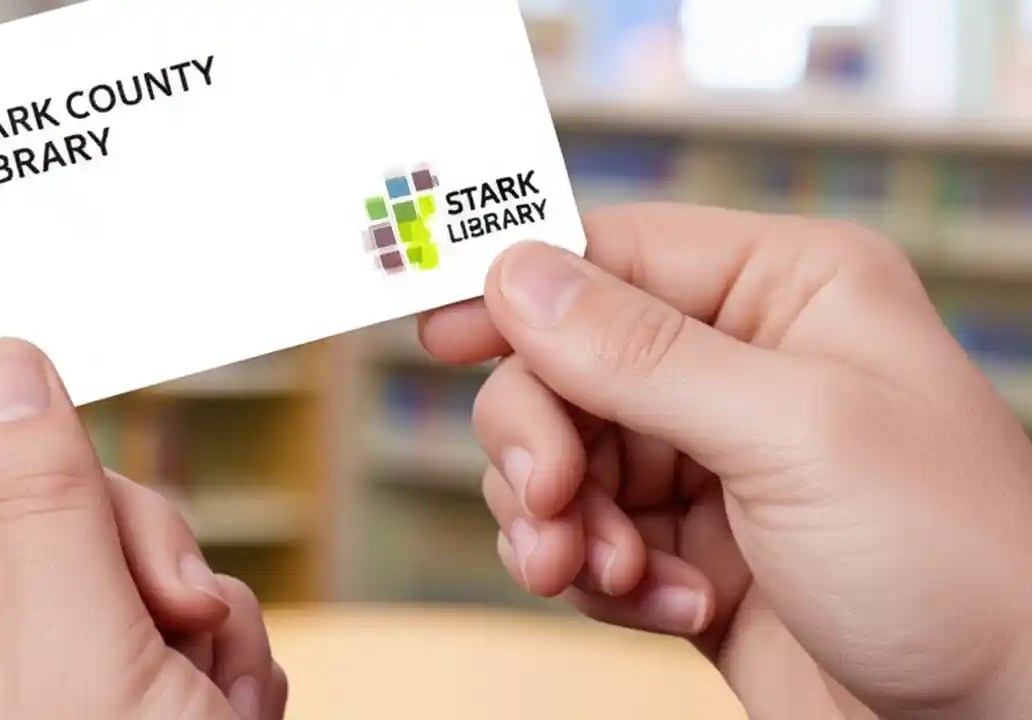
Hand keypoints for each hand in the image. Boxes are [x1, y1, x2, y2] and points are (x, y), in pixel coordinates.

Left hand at [0, 340, 286, 718]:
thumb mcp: (83, 661)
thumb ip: (44, 512)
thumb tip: (5, 367)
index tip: (48, 342)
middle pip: (55, 523)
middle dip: (143, 554)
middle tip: (183, 605)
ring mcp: (70, 691)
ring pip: (141, 569)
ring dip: (206, 619)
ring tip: (218, 699)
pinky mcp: (145, 704)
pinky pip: (193, 621)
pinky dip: (230, 655)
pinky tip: (234, 711)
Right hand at [420, 205, 1031, 719]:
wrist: (1007, 719)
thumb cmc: (954, 556)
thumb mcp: (791, 433)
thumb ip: (639, 354)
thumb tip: (515, 276)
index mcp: (782, 290)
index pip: (611, 256)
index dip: (518, 292)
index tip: (440, 335)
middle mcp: (736, 362)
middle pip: (565, 365)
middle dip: (541, 439)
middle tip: (547, 500)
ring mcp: (707, 456)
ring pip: (562, 456)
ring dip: (561, 520)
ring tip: (611, 574)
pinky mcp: (686, 543)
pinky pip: (586, 535)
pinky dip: (602, 577)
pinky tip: (670, 605)